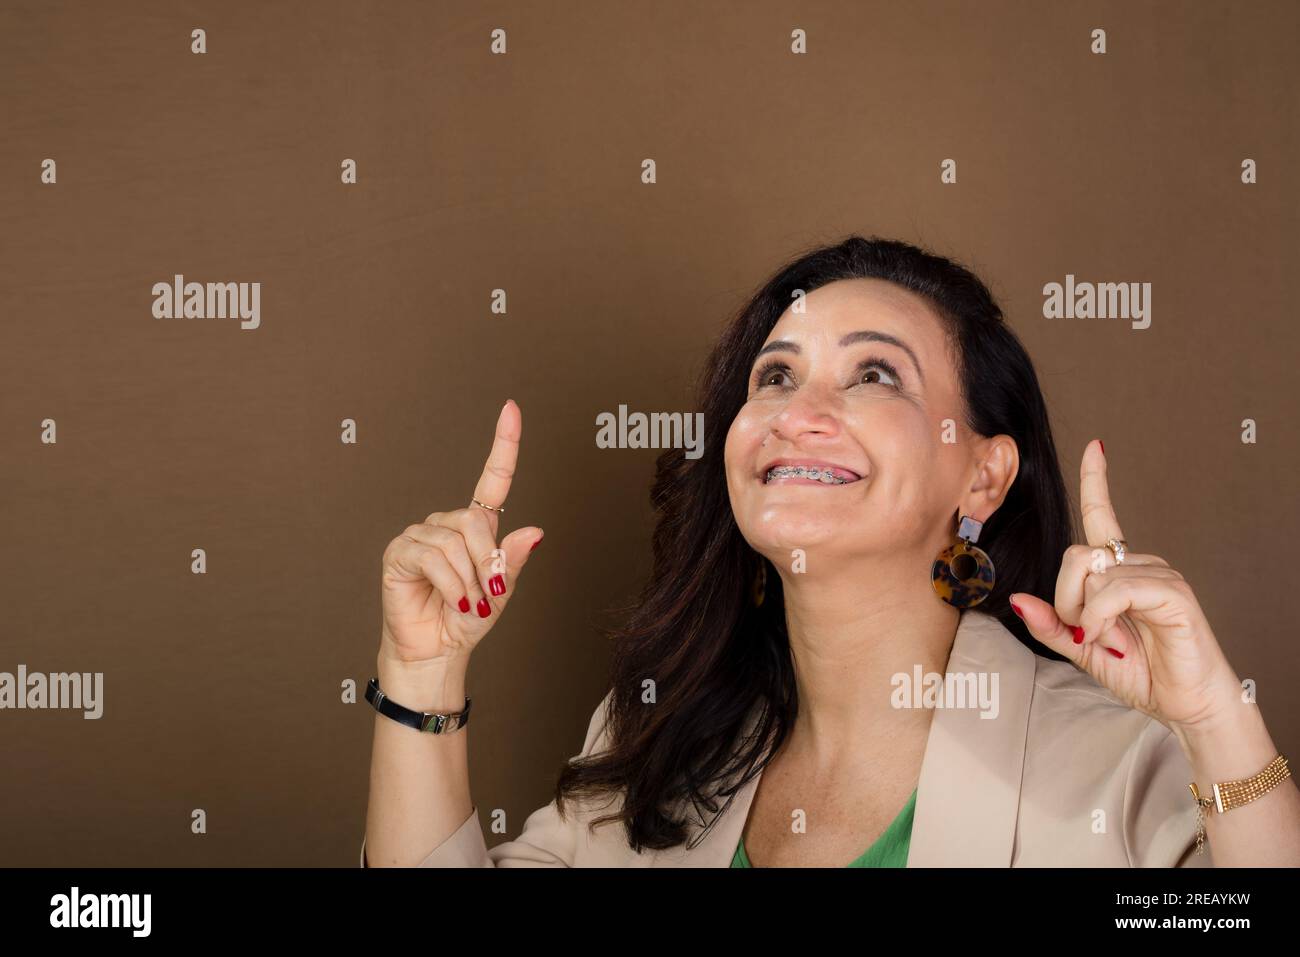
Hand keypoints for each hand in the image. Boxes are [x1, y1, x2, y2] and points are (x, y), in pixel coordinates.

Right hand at [377, 399, 542, 665]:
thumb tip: (535, 531)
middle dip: (487, 562)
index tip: (511, 409)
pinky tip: (453, 599)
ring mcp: (420, 535)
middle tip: (489, 594)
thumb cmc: (467, 620)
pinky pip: (433, 556)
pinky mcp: (399, 552)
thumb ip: (512, 562)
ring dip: (468, 580)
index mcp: (476, 527)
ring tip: (467, 603)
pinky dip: (450, 582)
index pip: (493, 479)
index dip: (504, 444)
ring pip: (454, 542)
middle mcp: (447, 524)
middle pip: (474, 521)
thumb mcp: (501, 592)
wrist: (437, 652)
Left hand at [1009, 439, 1241, 733]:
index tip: (1096, 447)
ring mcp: (1159, 575)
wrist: (1184, 704)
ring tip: (1107, 641)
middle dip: (1065, 598)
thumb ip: (1051, 625)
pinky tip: (1109, 637)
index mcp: (1118, 570)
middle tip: (1084, 633)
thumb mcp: (1081, 649)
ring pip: (1091, 574)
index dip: (1097, 479)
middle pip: (1075, 554)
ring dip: (1084, 616)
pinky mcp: (1172, 593)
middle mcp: (1139, 563)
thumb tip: (1016, 600)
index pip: (1104, 515)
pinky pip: (1115, 590)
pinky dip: (1099, 618)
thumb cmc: (1141, 672)